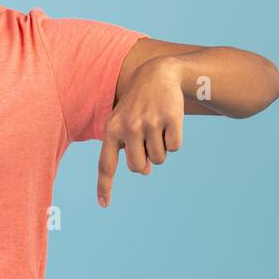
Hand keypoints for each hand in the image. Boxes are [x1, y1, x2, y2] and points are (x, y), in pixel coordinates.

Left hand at [97, 55, 183, 205]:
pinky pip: (175, 147)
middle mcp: (128, 127)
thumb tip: (143, 170)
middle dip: (145, 162)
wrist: (157, 74)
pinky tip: (169, 122)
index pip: (106, 164)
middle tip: (146, 142)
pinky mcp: (171, 118)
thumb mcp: (122, 121)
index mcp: (111, 129)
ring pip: (158, 159)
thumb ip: (126, 148)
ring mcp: (150, 122)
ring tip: (157, 127)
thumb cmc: (136, 104)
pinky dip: (174, 140)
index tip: (103, 205)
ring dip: (160, 149)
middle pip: (138, 167)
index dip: (105, 186)